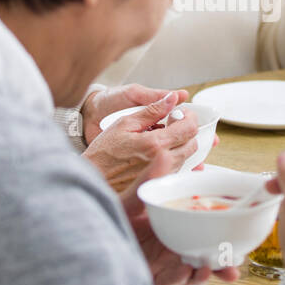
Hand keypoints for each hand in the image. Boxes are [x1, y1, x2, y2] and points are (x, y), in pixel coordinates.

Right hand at [81, 91, 199, 194]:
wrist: (93, 179)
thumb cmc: (103, 153)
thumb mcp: (124, 124)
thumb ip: (151, 110)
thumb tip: (172, 98)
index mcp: (155, 143)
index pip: (188, 128)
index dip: (190, 118)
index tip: (183, 114)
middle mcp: (162, 162)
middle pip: (192, 145)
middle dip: (188, 132)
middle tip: (175, 125)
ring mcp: (161, 176)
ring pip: (186, 159)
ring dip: (181, 146)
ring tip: (164, 139)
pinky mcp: (158, 185)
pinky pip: (178, 172)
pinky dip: (175, 161)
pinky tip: (162, 155)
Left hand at [117, 150, 240, 284]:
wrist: (85, 242)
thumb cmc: (108, 220)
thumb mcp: (131, 200)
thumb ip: (149, 180)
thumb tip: (166, 153)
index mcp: (173, 228)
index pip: (203, 230)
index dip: (222, 232)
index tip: (239, 229)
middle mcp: (170, 248)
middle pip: (204, 256)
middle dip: (221, 262)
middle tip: (235, 263)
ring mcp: (161, 267)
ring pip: (190, 273)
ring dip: (205, 273)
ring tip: (211, 268)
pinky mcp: (150, 282)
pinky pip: (168, 283)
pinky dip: (179, 277)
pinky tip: (186, 268)